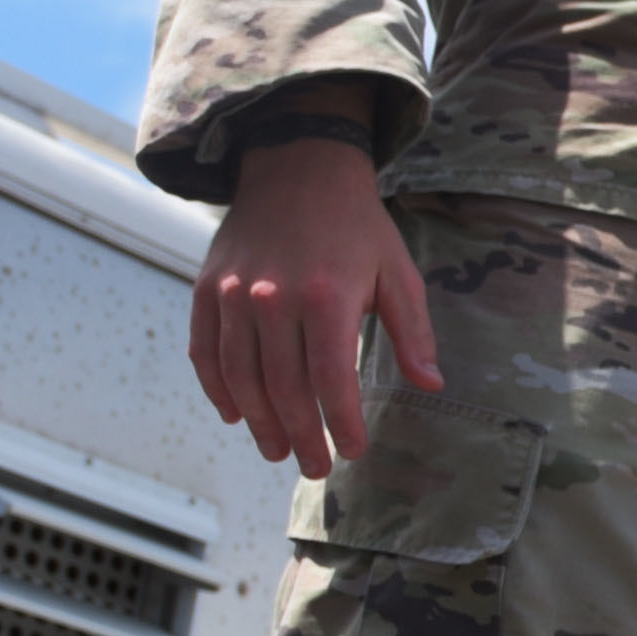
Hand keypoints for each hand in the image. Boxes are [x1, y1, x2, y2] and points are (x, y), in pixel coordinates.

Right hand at [191, 129, 440, 478]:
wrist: (297, 168)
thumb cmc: (357, 227)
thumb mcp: (398, 272)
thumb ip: (413, 331)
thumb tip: (430, 384)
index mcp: (326, 296)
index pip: (330, 378)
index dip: (341, 422)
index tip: (354, 452)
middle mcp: (271, 298)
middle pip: (282, 387)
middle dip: (301, 436)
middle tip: (314, 467)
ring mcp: (232, 294)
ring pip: (239, 376)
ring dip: (258, 423)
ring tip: (277, 451)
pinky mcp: (206, 289)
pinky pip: (205, 352)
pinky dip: (218, 390)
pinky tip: (237, 415)